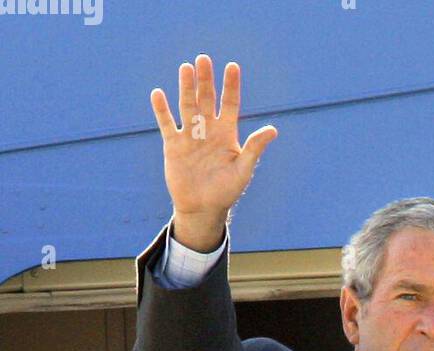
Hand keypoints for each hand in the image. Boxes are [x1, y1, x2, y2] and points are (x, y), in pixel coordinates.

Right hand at [149, 55, 277, 250]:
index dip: (231, 86)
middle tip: (204, 59)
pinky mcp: (173, 145)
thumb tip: (273, 129)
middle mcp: (208, 130)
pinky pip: (167, 123)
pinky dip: (162, 110)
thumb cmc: (227, 190)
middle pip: (207, 99)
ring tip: (186, 67)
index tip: (233, 66)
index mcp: (227, 134)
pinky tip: (158, 94)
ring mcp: (190, 135)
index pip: (230, 103)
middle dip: (206, 79)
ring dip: (186, 87)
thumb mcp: (244, 169)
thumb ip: (254, 148)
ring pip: (187, 105)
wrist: (204, 208)